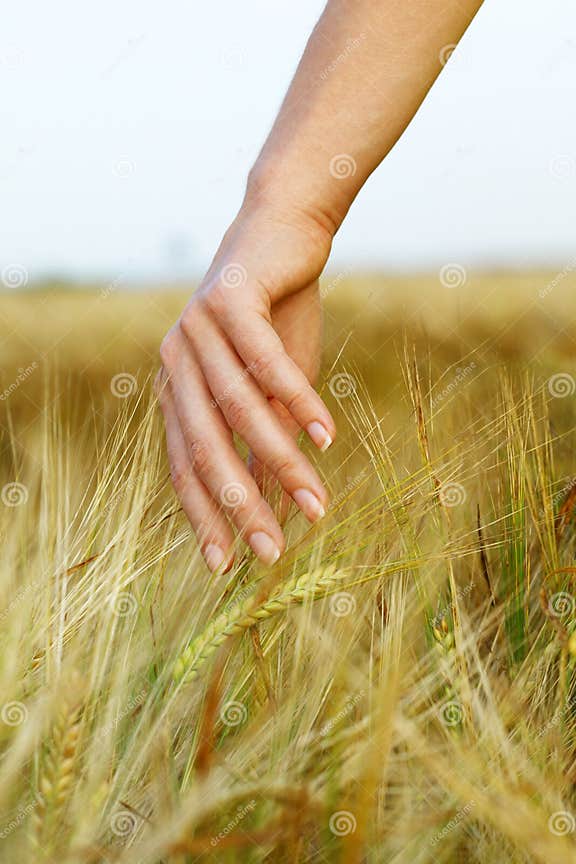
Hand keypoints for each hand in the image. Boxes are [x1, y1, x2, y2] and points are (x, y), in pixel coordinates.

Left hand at [156, 199, 335, 571]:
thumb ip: (266, 440)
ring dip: (281, 461)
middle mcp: (174, 361)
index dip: (204, 515)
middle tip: (272, 554)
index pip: (184, 465)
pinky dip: (298, 399)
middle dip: (241, 506)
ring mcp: (195, 327)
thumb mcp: (273, 390)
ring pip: (239, 409)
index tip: (227, 566)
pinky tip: (327, 436)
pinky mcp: (228, 298)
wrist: (283, 234)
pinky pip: (266, 360)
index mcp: (176, 389)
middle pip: (205, 447)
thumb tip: (277, 504)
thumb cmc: (277, 318)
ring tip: (318, 506)